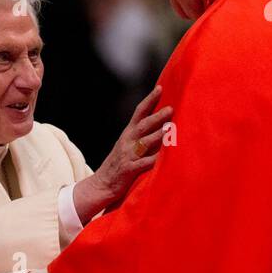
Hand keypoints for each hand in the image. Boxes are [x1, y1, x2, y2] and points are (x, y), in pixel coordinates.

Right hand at [74, 85, 171, 221]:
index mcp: (128, 134)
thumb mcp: (128, 147)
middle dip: (157, 117)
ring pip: (145, 143)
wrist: (100, 185)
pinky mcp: (129, 170)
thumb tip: (163, 125)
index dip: (149, 100)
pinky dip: (155, 160)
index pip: (139, 112)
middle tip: (171, 109)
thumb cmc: (119, 165)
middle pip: (143, 125)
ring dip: (158, 135)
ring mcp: (128, 156)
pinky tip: (165, 158)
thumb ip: (142, 137)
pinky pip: (144, 164)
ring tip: (171, 129)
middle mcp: (127, 142)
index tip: (160, 88)